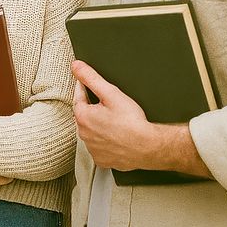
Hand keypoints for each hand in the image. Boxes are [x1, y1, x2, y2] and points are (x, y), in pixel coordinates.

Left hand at [72, 60, 210, 176]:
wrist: (149, 147)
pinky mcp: (102, 160)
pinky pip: (99, 147)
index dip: (84, 88)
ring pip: (92, 131)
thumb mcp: (111, 94)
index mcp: (83, 117)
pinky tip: (116, 137)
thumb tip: (77, 66)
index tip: (88, 84)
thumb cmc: (132, 123)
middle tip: (109, 106)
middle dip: (93, 108)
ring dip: (98, 126)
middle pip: (85, 115)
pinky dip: (105, 141)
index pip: (78, 96)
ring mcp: (92, 149)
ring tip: (115, 122)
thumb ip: (91, 78)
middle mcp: (83, 134)